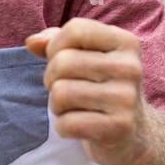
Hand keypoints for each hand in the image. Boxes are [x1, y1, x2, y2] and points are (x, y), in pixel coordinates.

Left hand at [25, 17, 152, 164]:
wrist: (133, 134)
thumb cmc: (101, 88)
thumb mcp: (85, 57)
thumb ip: (57, 43)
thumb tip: (32, 42)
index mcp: (125, 42)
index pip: (75, 30)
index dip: (55, 46)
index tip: (61, 61)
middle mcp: (130, 67)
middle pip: (62, 62)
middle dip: (52, 79)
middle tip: (66, 90)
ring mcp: (126, 98)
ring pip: (60, 93)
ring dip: (57, 105)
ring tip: (74, 108)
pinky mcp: (119, 127)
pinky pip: (67, 123)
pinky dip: (64, 127)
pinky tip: (80, 126)